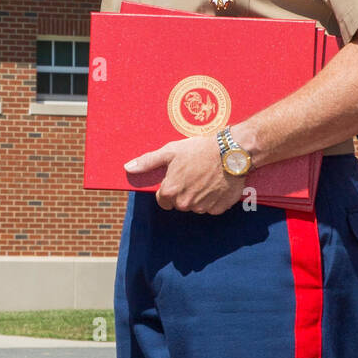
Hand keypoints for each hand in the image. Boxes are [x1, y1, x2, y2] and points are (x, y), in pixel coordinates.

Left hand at [125, 135, 244, 214]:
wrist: (230, 152)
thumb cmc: (199, 149)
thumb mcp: (170, 151)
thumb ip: (147, 162)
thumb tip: (127, 168)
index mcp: (170, 192)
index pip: (163, 200)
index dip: (170, 187)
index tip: (179, 176)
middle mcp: (185, 204)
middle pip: (180, 203)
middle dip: (184, 192)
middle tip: (194, 174)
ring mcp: (203, 207)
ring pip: (196, 206)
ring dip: (199, 195)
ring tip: (206, 177)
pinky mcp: (219, 208)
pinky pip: (212, 207)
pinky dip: (214, 198)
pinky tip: (217, 183)